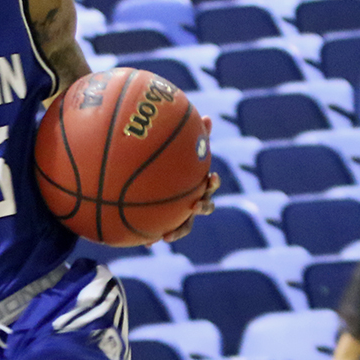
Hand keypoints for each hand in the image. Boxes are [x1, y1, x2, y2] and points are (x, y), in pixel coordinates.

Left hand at [159, 120, 220, 244]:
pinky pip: (162, 231)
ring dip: (179, 230)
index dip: (212, 183)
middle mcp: (194, 201)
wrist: (154, 186)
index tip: (210, 178)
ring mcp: (182, 215)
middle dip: (202, 207)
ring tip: (169, 235)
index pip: (210, 184)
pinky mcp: (168, 223)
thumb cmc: (171, 165)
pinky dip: (155, 236)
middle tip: (195, 204)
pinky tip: (146, 242)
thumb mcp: (181, 150)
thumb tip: (209, 117)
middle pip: (205, 207)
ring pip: (185, 225)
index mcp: (199, 184)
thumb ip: (194, 137)